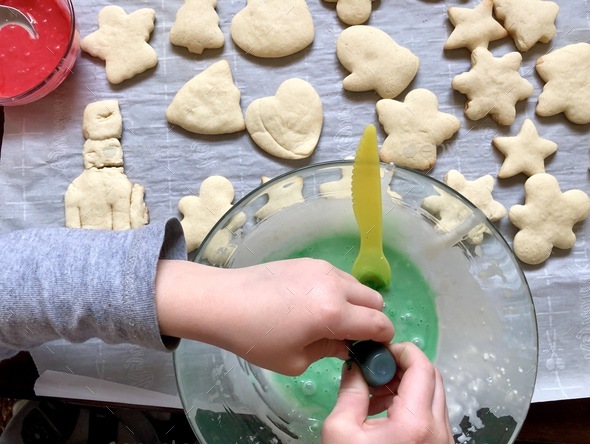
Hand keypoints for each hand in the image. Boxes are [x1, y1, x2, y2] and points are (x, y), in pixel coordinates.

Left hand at [155, 258, 393, 374]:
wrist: (223, 301)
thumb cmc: (255, 338)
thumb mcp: (295, 360)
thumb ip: (330, 352)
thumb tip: (346, 346)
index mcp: (333, 313)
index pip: (379, 324)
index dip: (384, 339)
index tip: (374, 349)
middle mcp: (335, 285)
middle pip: (375, 300)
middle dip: (371, 319)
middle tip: (350, 335)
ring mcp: (322, 268)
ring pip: (357, 286)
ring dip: (355, 303)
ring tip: (328, 319)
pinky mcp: (309, 260)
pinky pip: (338, 276)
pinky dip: (338, 291)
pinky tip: (312, 303)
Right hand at [322, 342, 453, 443]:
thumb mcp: (340, 431)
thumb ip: (350, 391)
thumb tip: (356, 366)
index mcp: (416, 423)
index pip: (422, 366)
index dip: (401, 351)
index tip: (378, 352)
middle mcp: (438, 430)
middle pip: (433, 376)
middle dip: (404, 366)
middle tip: (377, 370)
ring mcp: (444, 441)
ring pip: (435, 395)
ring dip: (408, 384)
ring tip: (377, 394)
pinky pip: (433, 413)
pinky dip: (413, 403)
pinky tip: (387, 412)